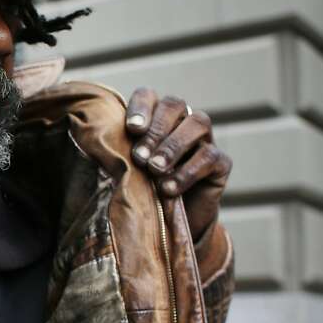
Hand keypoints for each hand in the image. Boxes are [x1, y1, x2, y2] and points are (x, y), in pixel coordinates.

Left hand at [125, 87, 231, 242]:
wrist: (170, 226)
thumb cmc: (143, 192)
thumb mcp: (126, 171)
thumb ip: (117, 153)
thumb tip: (101, 146)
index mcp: (155, 117)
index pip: (149, 95)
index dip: (141, 107)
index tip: (131, 129)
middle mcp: (182, 121)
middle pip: (174, 105)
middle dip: (156, 129)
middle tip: (140, 157)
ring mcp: (205, 140)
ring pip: (197, 123)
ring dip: (173, 146)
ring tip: (155, 169)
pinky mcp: (221, 162)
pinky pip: (209, 156)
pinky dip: (188, 171)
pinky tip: (169, 188)